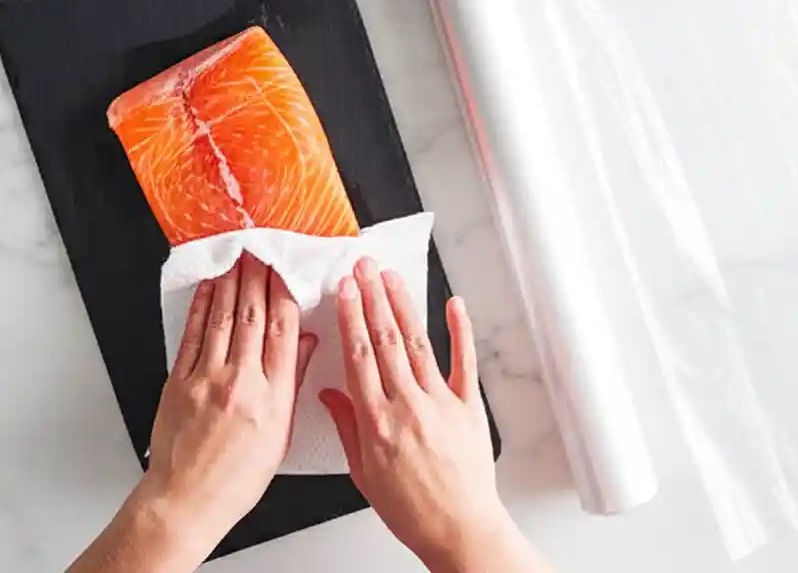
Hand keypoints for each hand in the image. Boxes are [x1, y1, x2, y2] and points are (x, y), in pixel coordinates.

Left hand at [68, 253, 315, 572]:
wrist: (188, 500)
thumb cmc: (236, 478)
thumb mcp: (281, 435)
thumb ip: (292, 382)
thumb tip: (303, 343)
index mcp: (272, 397)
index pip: (284, 331)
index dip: (284, 293)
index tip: (286, 269)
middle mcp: (241, 383)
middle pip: (254, 317)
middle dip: (257, 278)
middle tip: (260, 250)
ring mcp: (207, 380)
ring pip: (224, 319)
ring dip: (232, 284)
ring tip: (238, 259)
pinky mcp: (179, 382)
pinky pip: (193, 336)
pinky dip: (202, 308)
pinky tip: (210, 289)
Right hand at [319, 258, 548, 572]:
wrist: (458, 530)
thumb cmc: (411, 509)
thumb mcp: (363, 473)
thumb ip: (346, 427)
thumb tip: (328, 394)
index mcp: (377, 422)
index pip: (359, 357)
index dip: (350, 318)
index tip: (344, 289)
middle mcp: (408, 407)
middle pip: (385, 341)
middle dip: (372, 298)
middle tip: (363, 266)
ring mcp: (441, 404)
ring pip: (417, 344)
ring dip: (403, 305)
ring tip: (391, 276)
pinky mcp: (469, 408)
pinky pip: (465, 363)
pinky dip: (460, 331)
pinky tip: (453, 305)